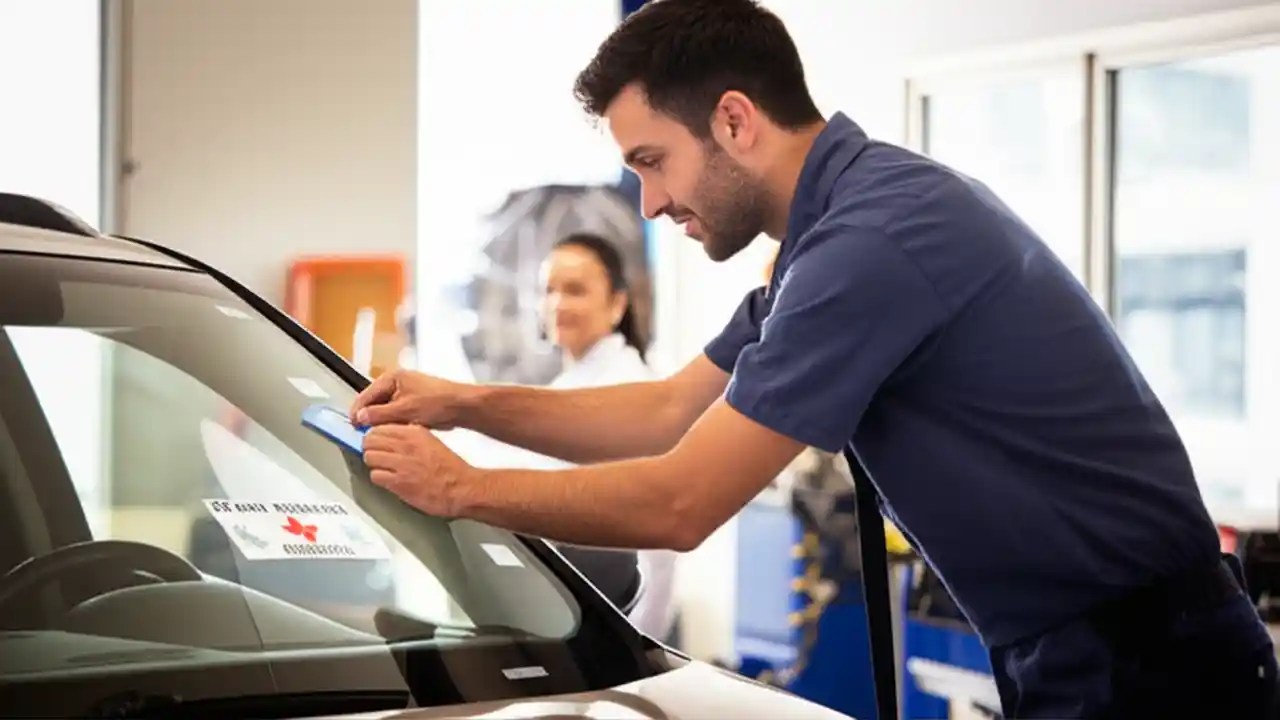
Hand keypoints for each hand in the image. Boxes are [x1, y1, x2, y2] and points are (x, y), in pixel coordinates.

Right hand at [350, 369, 473, 428]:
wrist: (462, 407)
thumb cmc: (437, 402)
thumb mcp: (404, 410)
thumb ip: (379, 414)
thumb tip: (360, 417)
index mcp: (392, 378)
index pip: (365, 395)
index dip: (357, 411)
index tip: (353, 426)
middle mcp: (397, 383)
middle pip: (374, 403)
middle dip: (371, 418)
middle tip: (366, 434)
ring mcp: (406, 393)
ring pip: (386, 411)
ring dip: (384, 422)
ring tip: (383, 434)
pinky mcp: (413, 404)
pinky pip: (397, 415)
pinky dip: (395, 423)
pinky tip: (398, 432)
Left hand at [363, 424, 473, 517]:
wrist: (462, 488)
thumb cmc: (451, 469)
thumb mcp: (430, 442)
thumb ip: (410, 438)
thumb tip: (391, 439)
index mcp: (414, 432)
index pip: (379, 427)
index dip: (375, 436)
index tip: (376, 442)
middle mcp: (406, 445)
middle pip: (370, 440)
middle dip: (371, 448)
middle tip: (376, 456)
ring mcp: (401, 463)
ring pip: (369, 457)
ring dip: (374, 464)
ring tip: (383, 469)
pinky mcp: (398, 482)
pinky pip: (375, 476)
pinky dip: (379, 479)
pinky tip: (389, 480)